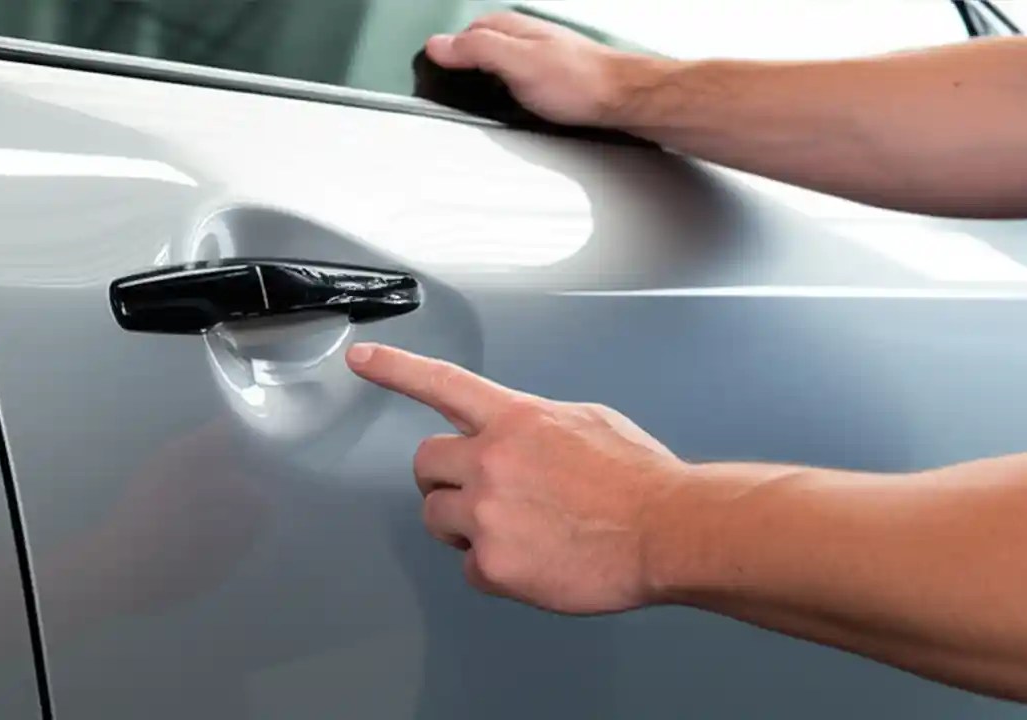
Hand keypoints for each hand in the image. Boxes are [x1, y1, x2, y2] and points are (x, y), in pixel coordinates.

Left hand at [347, 343, 689, 614]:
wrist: (667, 530)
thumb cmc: (639, 479)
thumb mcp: (588, 422)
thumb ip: (536, 426)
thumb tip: (520, 439)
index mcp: (515, 419)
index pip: (442, 383)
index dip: (395, 369)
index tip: (360, 358)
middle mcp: (491, 459)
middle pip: (425, 463)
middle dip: (442, 478)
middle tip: (475, 494)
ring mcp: (487, 512)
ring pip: (436, 516)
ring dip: (461, 525)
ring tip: (514, 533)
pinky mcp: (492, 562)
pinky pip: (468, 567)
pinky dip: (494, 570)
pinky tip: (534, 563)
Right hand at [425, 12, 666, 127]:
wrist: (622, 98)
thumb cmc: (580, 82)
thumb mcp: (517, 64)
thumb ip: (477, 51)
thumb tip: (438, 45)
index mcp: (510, 28)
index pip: (463, 34)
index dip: (446, 53)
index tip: (431, 74)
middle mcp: (523, 37)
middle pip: (479, 47)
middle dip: (463, 66)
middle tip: (448, 89)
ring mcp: (537, 56)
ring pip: (498, 64)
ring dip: (485, 80)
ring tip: (474, 100)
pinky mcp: (550, 77)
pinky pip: (515, 80)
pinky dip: (505, 92)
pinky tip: (508, 106)